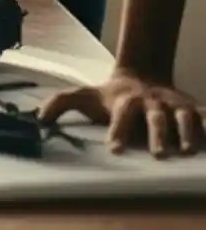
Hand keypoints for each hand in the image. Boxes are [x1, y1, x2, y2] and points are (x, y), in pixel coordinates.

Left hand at [40, 69, 203, 157]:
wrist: (141, 74)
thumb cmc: (110, 94)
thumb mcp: (83, 95)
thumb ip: (60, 104)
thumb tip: (38, 117)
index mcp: (125, 101)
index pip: (121, 116)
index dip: (118, 131)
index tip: (115, 149)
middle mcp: (151, 102)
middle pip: (155, 117)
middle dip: (157, 134)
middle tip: (159, 155)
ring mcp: (173, 105)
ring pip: (184, 116)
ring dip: (187, 132)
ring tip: (187, 150)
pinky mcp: (192, 108)